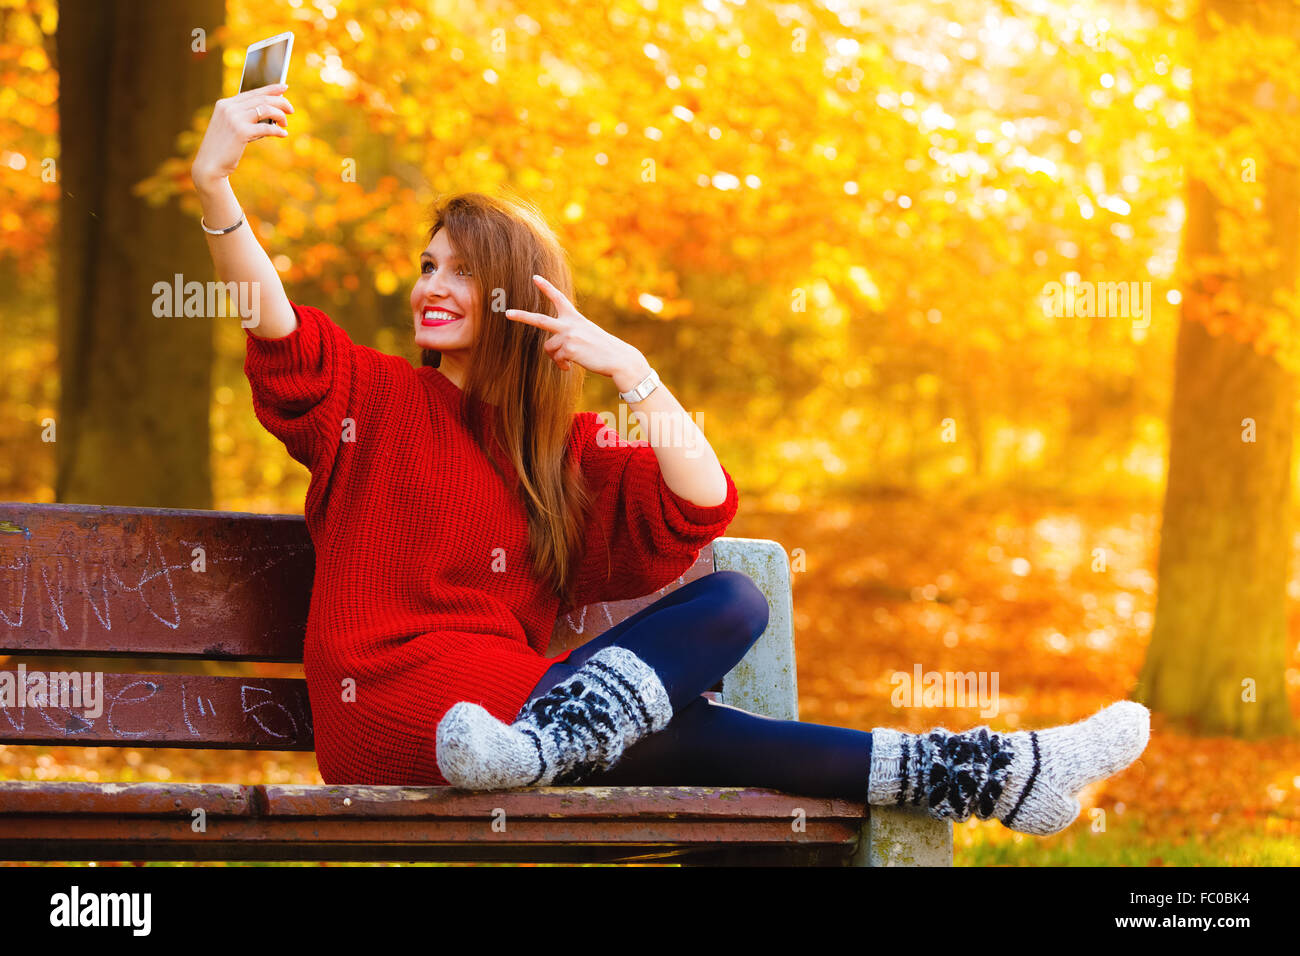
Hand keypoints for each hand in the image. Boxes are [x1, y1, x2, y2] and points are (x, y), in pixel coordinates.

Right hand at [191, 84, 294, 191]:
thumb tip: (271, 114)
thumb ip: (246, 118)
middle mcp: (228, 107)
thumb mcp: (233, 128)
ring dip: (280, 116)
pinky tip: (283, 134)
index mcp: (225, 104)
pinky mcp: (240, 131)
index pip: (252, 92)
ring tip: (285, 124)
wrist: (210, 165)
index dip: (270, 89)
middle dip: (280, 102)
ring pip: (266, 109)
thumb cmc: (224, 148)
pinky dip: (277, 131)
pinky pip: (266, 128)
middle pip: (261, 98)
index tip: (284, 87)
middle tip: (291, 110)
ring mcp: (233, 118)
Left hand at [505, 275, 649, 387]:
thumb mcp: (586, 337)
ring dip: (557, 358)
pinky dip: (562, 365)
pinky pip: (557, 359)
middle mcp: (570, 324)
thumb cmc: (603, 349)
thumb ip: (569, 337)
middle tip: (507, 313)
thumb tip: (554, 352)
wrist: (618, 358)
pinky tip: (571, 367)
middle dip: (522, 317)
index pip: (558, 298)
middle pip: (540, 319)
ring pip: (549, 348)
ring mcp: (569, 336)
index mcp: (575, 317)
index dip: (546, 287)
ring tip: (569, 362)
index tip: (535, 277)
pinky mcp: (569, 349)